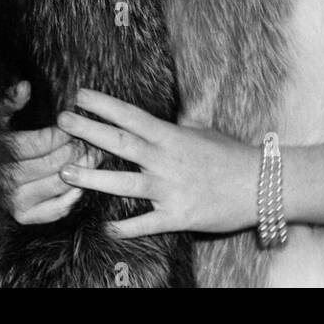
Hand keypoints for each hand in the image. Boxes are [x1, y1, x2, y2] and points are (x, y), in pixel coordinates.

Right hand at [0, 80, 101, 225]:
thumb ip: (9, 100)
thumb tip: (25, 87)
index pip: (39, 144)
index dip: (60, 134)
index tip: (73, 124)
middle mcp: (4, 180)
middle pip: (51, 164)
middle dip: (74, 150)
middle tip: (90, 139)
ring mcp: (13, 201)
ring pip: (55, 186)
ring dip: (78, 172)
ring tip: (94, 156)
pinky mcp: (22, 215)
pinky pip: (52, 210)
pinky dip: (70, 198)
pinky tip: (81, 183)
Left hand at [57, 87, 259, 238]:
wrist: (262, 184)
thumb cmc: (232, 156)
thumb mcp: (204, 132)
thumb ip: (181, 125)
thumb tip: (174, 114)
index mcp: (171, 136)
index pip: (130, 115)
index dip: (103, 104)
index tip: (80, 95)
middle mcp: (166, 159)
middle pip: (120, 142)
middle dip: (89, 130)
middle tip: (61, 120)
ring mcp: (170, 189)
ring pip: (124, 182)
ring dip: (93, 177)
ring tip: (66, 171)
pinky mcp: (178, 216)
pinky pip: (146, 223)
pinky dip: (125, 227)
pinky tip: (104, 228)